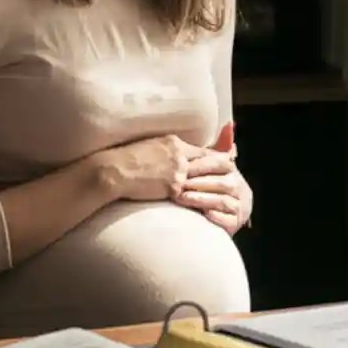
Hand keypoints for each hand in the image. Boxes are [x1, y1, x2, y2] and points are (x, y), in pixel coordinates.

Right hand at [100, 134, 234, 201]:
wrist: (112, 171)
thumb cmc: (123, 159)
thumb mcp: (148, 147)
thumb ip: (164, 151)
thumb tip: (171, 157)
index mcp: (173, 142)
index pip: (200, 150)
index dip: (213, 156)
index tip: (226, 157)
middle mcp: (179, 155)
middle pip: (208, 161)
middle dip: (223, 166)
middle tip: (235, 169)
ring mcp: (178, 171)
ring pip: (202, 179)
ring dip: (215, 185)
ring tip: (228, 190)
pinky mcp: (173, 187)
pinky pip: (189, 196)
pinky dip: (199, 200)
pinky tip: (210, 205)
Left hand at [175, 123, 253, 234]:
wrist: (225, 213)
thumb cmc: (213, 186)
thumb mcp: (214, 166)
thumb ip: (218, 147)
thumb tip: (230, 123)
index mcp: (233, 171)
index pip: (220, 164)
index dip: (202, 165)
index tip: (182, 167)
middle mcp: (240, 188)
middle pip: (222, 183)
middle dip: (199, 184)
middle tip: (178, 185)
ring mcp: (239, 206)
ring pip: (223, 201)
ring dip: (202, 199)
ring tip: (183, 199)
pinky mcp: (235, 223)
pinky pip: (227, 220)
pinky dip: (215, 217)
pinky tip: (202, 214)